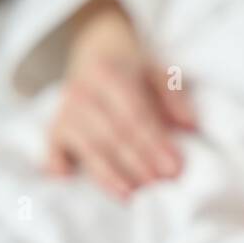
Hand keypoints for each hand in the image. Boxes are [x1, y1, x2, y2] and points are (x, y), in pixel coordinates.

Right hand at [47, 0, 195, 199]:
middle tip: (157, 185)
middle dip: (135, 162)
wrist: (95, 48)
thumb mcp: (157, 70)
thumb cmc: (133, 67)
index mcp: (112, 75)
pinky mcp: (54, 126)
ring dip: (107, 172)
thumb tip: (191, 126)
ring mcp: (66, 110)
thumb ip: (174, 96)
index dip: (154, 143)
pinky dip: (56, 162)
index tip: (174, 167)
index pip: (135, 115)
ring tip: (129, 194)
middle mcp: (84, 92)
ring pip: (86, 146)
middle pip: (111, 134)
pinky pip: (52, 146)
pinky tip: (66, 178)